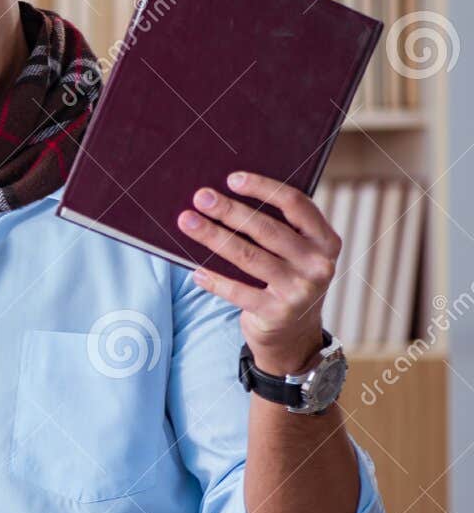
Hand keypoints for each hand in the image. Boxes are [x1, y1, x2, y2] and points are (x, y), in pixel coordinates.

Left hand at [176, 170, 340, 374]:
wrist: (294, 334)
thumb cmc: (286, 277)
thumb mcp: (295, 252)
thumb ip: (278, 226)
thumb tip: (226, 195)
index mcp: (326, 240)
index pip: (296, 204)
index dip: (263, 188)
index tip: (232, 179)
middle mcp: (318, 265)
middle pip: (266, 229)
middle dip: (229, 210)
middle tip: (201, 197)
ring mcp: (300, 291)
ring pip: (248, 257)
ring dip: (214, 237)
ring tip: (187, 222)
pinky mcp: (277, 313)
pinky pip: (238, 291)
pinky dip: (214, 280)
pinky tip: (195, 270)